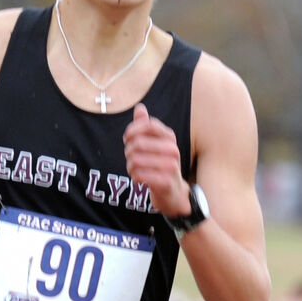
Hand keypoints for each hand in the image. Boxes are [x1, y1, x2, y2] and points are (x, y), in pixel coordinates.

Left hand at [124, 104, 190, 218]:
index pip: (147, 125)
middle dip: (128, 151)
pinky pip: (139, 174)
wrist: (174, 192)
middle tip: (131, 158)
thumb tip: (139, 108)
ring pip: (135, 160)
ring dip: (130, 166)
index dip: (132, 130)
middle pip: (137, 143)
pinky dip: (134, 176)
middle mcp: (172, 149)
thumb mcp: (156, 144)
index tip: (126, 138)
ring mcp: (170, 166)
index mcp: (170, 137)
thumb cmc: (161, 165)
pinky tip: (138, 178)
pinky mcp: (165, 182)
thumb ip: (146, 126)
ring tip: (134, 169)